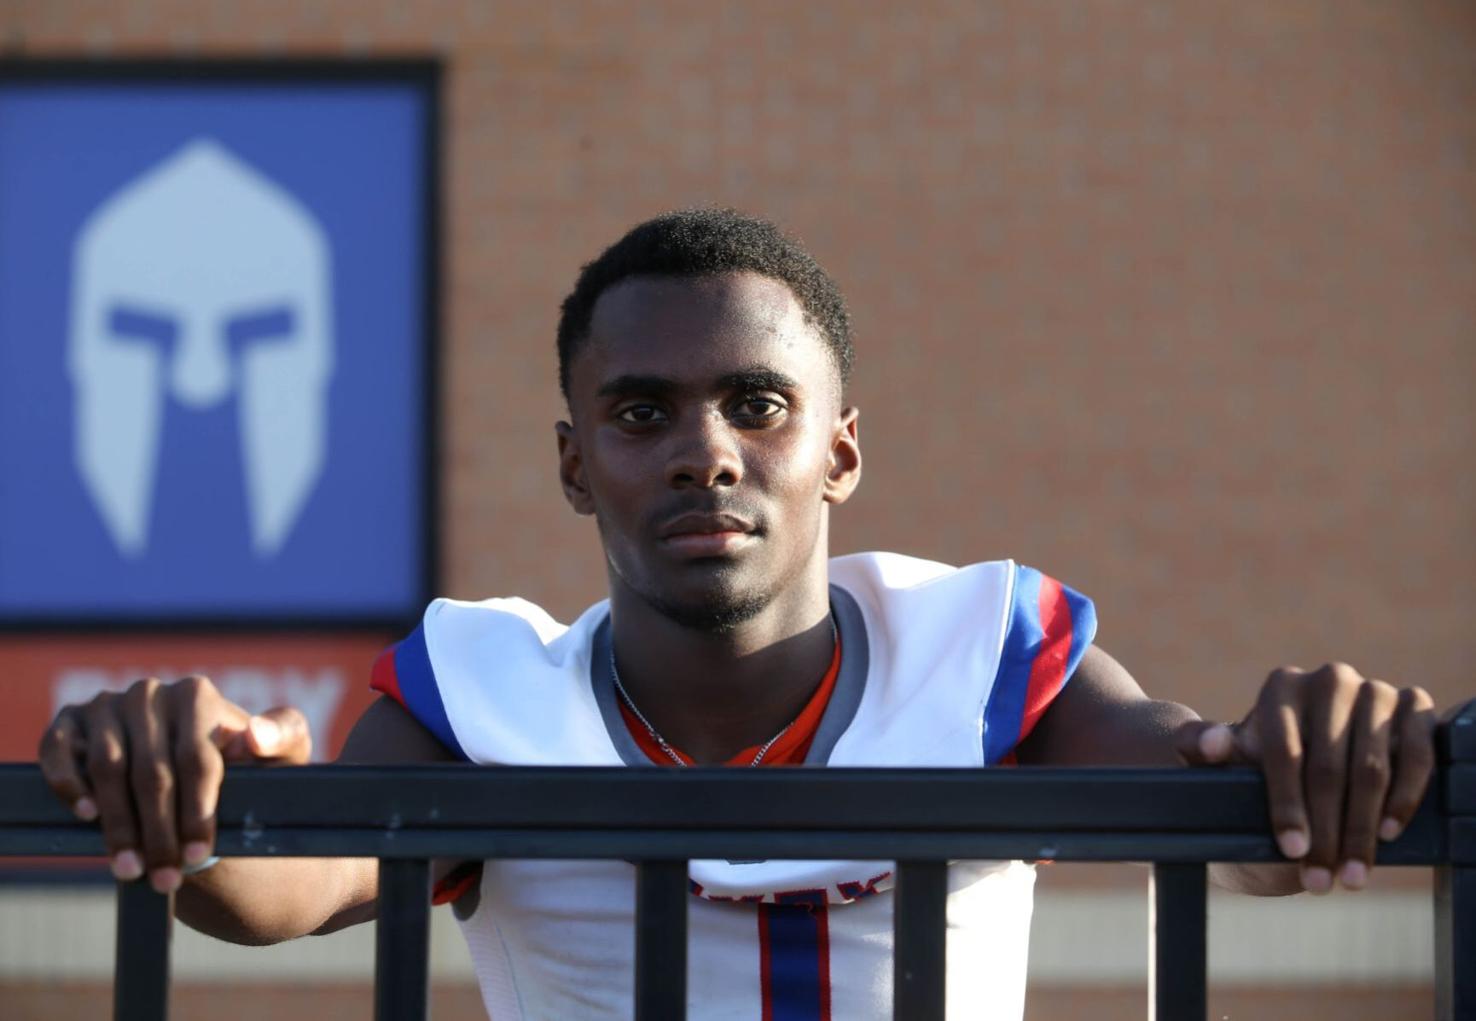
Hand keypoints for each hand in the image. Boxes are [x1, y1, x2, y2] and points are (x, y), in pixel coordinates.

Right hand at [37, 676, 310, 893]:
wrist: (203, 769)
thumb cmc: (251, 761)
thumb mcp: (284, 749)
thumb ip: (284, 736)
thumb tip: (253, 736)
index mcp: (197, 695)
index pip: (195, 758)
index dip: (197, 812)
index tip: (199, 855)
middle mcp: (149, 693)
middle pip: (150, 771)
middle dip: (159, 832)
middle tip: (166, 878)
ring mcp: (107, 705)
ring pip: (107, 769)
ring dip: (117, 825)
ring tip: (131, 869)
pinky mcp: (71, 723)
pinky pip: (58, 750)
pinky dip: (66, 782)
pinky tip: (84, 816)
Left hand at [1175, 663, 1436, 892]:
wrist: (1307, 758)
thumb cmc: (1257, 764)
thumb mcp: (1225, 759)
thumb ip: (1203, 746)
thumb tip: (1212, 743)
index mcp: (1281, 687)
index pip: (1284, 751)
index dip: (1286, 804)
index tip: (1289, 849)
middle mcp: (1330, 680)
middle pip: (1329, 766)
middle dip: (1324, 832)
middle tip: (1317, 880)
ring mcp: (1374, 692)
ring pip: (1373, 767)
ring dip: (1362, 830)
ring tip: (1350, 875)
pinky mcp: (1413, 709)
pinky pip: (1417, 756)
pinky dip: (1405, 798)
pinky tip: (1389, 834)